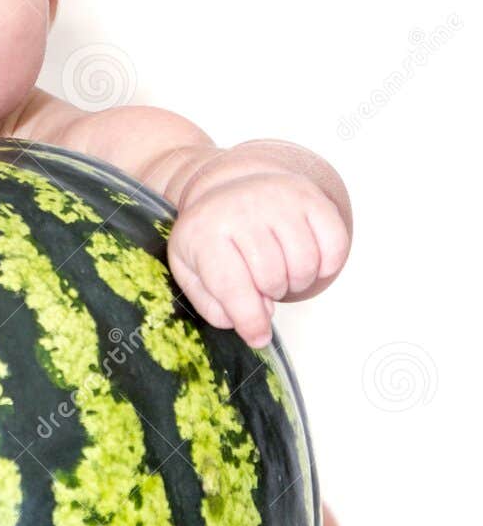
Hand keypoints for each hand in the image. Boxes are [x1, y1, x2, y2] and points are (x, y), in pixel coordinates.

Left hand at [166, 171, 349, 348]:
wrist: (230, 188)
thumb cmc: (212, 237)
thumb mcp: (191, 271)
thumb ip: (214, 305)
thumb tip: (251, 323)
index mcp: (205, 232)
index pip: (232, 286)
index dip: (249, 320)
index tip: (258, 337)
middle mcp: (242, 210)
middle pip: (272, 277)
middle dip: (270, 294)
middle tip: (261, 284)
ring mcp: (278, 199)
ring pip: (304, 264)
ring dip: (296, 281)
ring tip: (281, 271)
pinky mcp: (310, 197)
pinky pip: (335, 245)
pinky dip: (326, 265)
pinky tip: (307, 261)